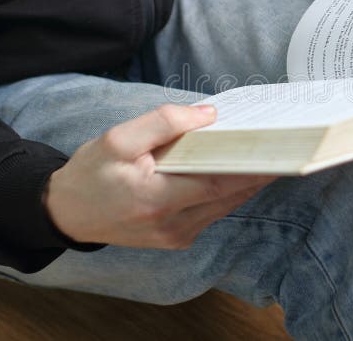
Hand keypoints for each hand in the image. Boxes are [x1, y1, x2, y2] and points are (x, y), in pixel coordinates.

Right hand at [44, 104, 274, 248]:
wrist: (67, 214)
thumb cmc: (92, 174)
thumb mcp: (118, 139)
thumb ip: (163, 123)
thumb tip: (208, 115)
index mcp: (156, 200)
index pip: (218, 181)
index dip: (252, 165)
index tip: (278, 146)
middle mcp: (173, 226)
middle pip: (230, 195)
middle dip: (258, 169)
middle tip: (285, 142)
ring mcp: (177, 236)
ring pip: (226, 205)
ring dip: (247, 179)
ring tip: (268, 149)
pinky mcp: (179, 238)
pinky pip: (214, 210)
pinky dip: (228, 189)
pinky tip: (238, 166)